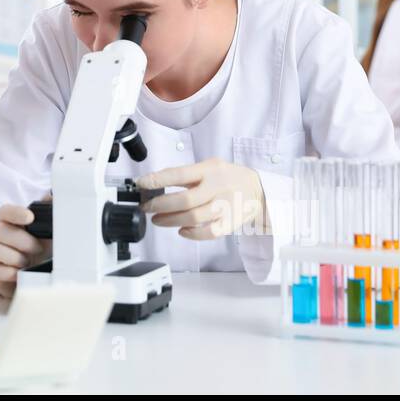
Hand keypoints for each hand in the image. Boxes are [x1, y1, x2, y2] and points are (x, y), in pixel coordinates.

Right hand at [0, 203, 50, 297]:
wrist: (42, 280)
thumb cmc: (45, 252)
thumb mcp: (52, 233)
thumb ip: (51, 212)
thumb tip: (52, 196)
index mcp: (12, 223)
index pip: (4, 211)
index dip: (15, 213)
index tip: (30, 218)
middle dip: (21, 240)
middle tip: (38, 248)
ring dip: (14, 256)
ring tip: (28, 263)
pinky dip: (8, 272)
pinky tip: (20, 274)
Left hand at [136, 159, 268, 239]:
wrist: (258, 189)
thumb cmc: (227, 176)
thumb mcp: (209, 166)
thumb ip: (187, 175)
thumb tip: (156, 183)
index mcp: (210, 170)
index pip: (179, 174)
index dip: (157, 180)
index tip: (141, 184)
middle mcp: (218, 187)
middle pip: (185, 200)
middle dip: (160, 205)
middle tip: (147, 207)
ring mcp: (226, 206)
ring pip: (194, 218)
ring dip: (171, 221)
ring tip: (158, 220)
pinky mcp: (231, 223)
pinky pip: (209, 232)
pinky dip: (192, 234)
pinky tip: (181, 230)